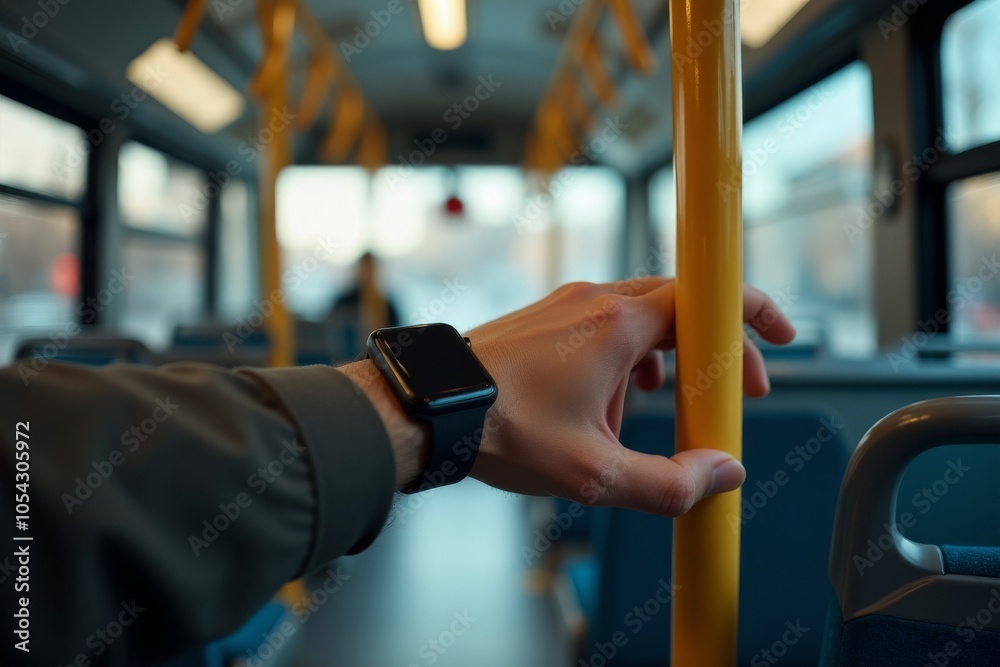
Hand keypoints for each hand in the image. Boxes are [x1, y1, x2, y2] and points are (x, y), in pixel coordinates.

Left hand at [466, 278, 794, 516]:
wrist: (429, 407)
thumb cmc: (502, 430)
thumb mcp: (593, 474)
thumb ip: (669, 483)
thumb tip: (724, 475)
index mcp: (619, 324)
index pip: (709, 298)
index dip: (754, 313)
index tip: (780, 336)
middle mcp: (596, 300)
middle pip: (682, 309)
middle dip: (716, 352)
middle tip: (733, 394)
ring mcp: (567, 305)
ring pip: (642, 318)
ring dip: (667, 360)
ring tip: (661, 409)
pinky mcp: (545, 319)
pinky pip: (605, 326)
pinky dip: (626, 358)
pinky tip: (610, 402)